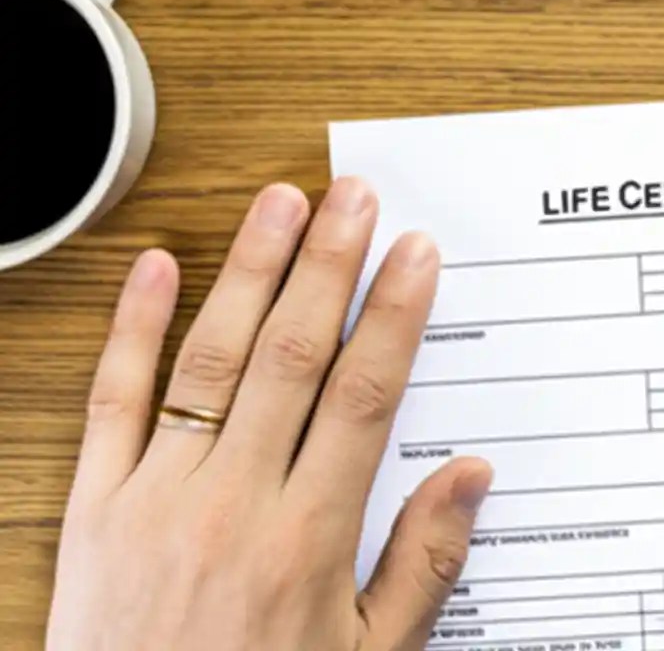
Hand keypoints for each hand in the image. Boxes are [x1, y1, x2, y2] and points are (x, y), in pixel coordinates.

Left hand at [46, 180, 491, 650]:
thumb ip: (423, 564)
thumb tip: (469, 478)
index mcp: (306, 539)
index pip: (363, 397)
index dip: (393, 315)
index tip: (414, 257)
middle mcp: (232, 503)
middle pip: (292, 357)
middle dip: (329, 267)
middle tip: (353, 199)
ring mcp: (156, 498)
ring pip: (210, 360)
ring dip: (250, 273)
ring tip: (279, 205)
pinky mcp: (94, 508)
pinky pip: (113, 402)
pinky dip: (135, 329)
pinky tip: (160, 268)